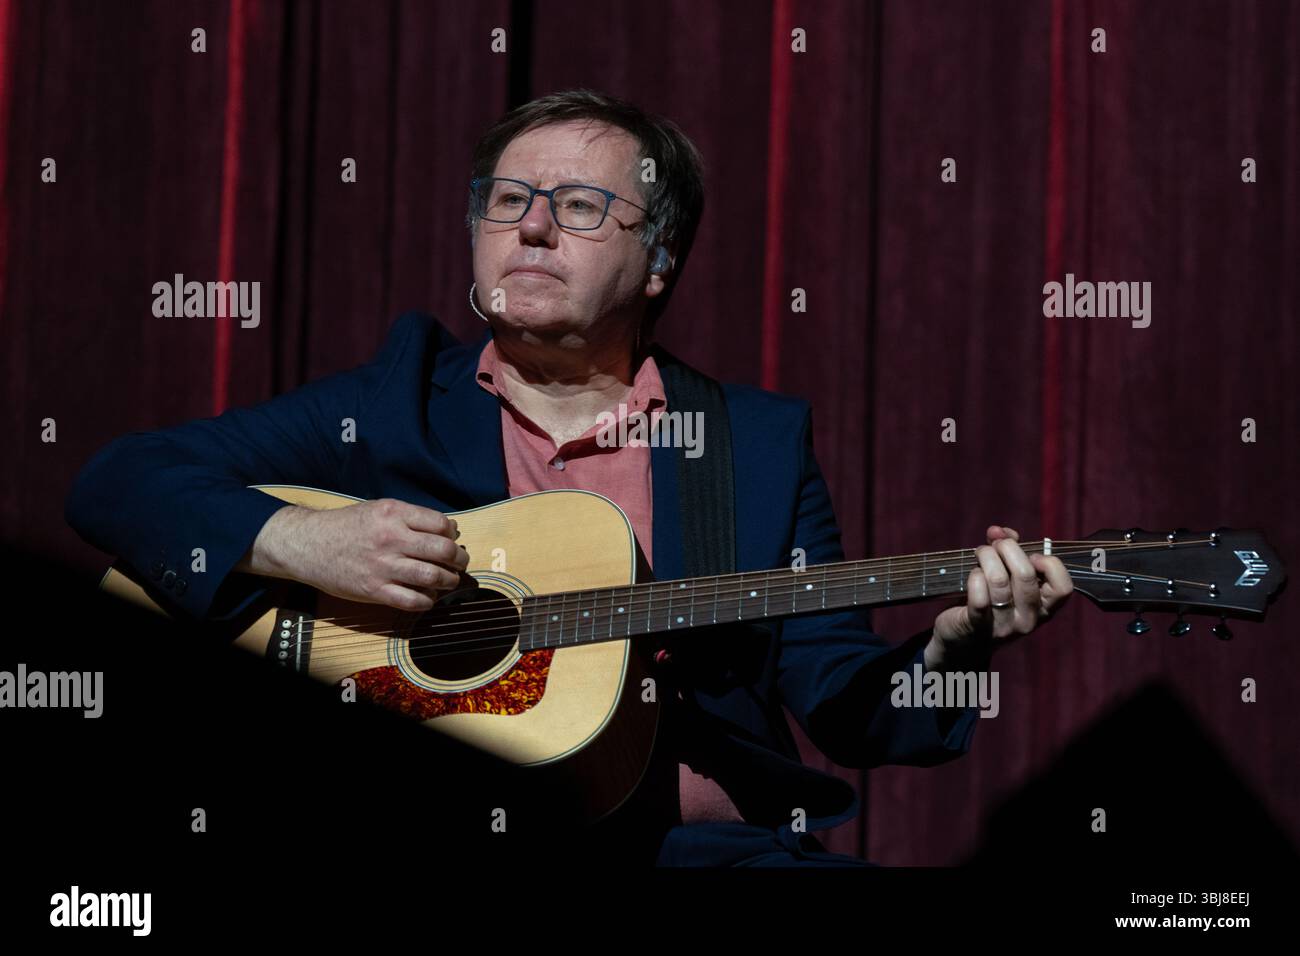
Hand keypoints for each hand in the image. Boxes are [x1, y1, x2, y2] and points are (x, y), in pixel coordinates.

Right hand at [240, 498, 468, 611]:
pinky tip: (427, 596)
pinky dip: (427, 601)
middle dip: (460, 559)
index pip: (441, 524)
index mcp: (394, 514)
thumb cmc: (347, 526)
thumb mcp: (379, 509)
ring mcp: (383, 566)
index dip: (453, 535)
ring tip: (448, 581)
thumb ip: (413, 517)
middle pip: (443, 551)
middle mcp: (391, 538)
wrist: (308, 544)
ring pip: (433, 577)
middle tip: (460, 563)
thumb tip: (451, 529)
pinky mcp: (374, 590)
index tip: (452, 541)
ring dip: (449, 581)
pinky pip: (413, 600)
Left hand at [926, 525, 1072, 669]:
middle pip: (1026, 575)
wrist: (962, 637)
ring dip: (986, 557)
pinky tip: (972, 573)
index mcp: (1043, 607)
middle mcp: (1029, 619)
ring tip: (980, 553)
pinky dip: (974, 577)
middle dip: (1008, 548)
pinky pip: (979, 597)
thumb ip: (1009, 549)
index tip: (1031, 554)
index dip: (1049, 563)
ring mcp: (1004, 625)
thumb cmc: (990, 598)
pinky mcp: (978, 626)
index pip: (1063, 587)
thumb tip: (998, 531)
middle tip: (995, 545)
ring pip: (999, 580)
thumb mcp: (1007, 574)